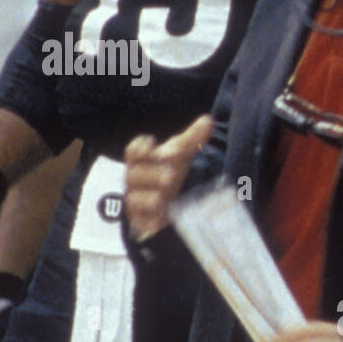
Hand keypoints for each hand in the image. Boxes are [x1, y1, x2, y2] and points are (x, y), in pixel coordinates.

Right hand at [123, 113, 212, 240]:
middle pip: (135, 174)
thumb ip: (192, 138)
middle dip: (151, 174)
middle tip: (170, 176)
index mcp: (141, 160)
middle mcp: (134, 179)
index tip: (152, 142)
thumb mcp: (180, 155)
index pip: (133, 151)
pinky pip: (139, 221)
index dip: (140, 147)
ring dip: (147, 198)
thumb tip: (208, 119)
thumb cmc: (169, 170)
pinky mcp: (139, 219)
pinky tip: (158, 222)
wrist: (165, 199)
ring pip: (134, 198)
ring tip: (161, 199)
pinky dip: (147, 221)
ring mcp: (135, 199)